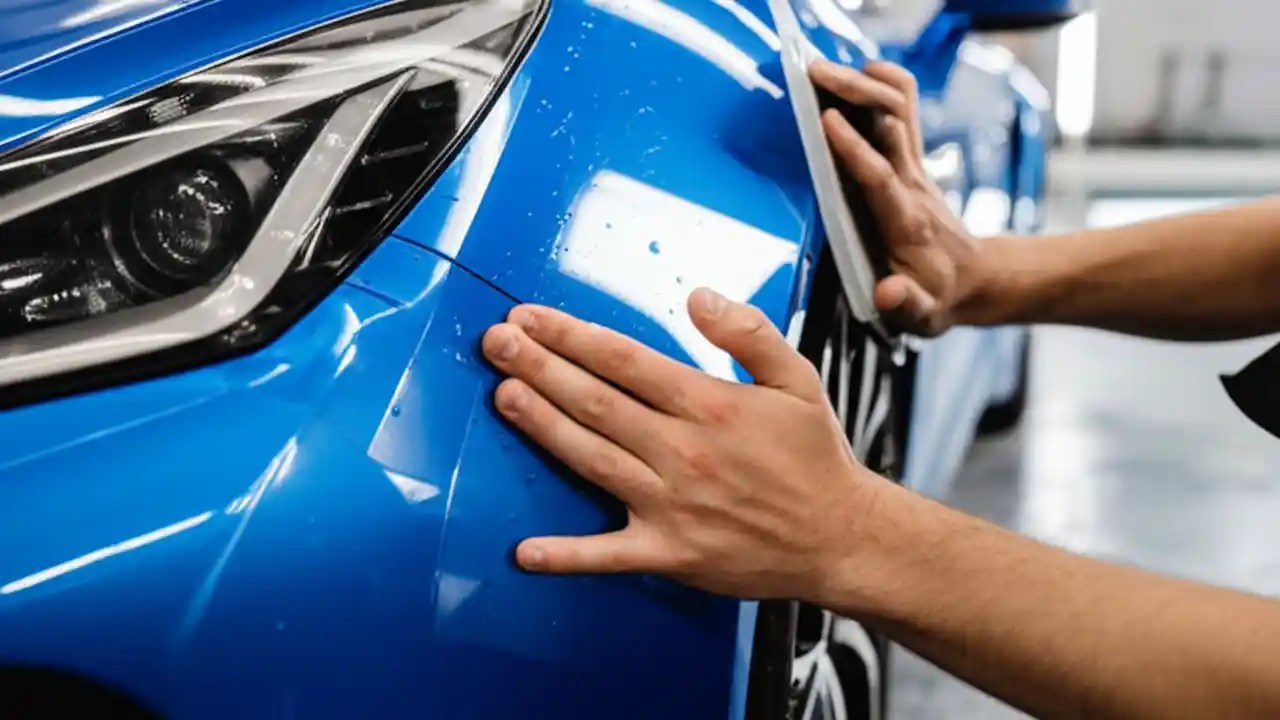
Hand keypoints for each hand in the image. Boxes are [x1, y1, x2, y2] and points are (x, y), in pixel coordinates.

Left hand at [481, 289, 891, 601]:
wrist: (841, 538)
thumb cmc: (814, 459)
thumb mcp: (798, 378)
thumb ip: (748, 331)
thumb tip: (698, 297)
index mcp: (711, 404)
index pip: (624, 359)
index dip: (571, 335)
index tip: (532, 318)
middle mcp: (684, 452)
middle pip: (596, 401)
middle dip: (540, 368)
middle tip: (496, 343)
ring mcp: (672, 505)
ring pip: (592, 458)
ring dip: (542, 427)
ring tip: (503, 397)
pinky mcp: (670, 552)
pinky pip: (609, 555)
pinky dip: (567, 556)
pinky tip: (525, 551)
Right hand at [810, 59, 987, 335]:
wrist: (973, 279)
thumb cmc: (937, 298)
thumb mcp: (922, 317)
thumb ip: (905, 305)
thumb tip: (887, 292)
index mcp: (904, 222)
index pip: (879, 176)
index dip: (854, 147)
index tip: (827, 119)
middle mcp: (911, 184)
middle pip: (887, 124)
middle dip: (854, 93)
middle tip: (813, 72)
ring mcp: (913, 166)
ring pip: (896, 107)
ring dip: (863, 81)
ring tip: (823, 67)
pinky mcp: (910, 158)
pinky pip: (903, 106)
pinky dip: (883, 82)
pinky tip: (857, 72)